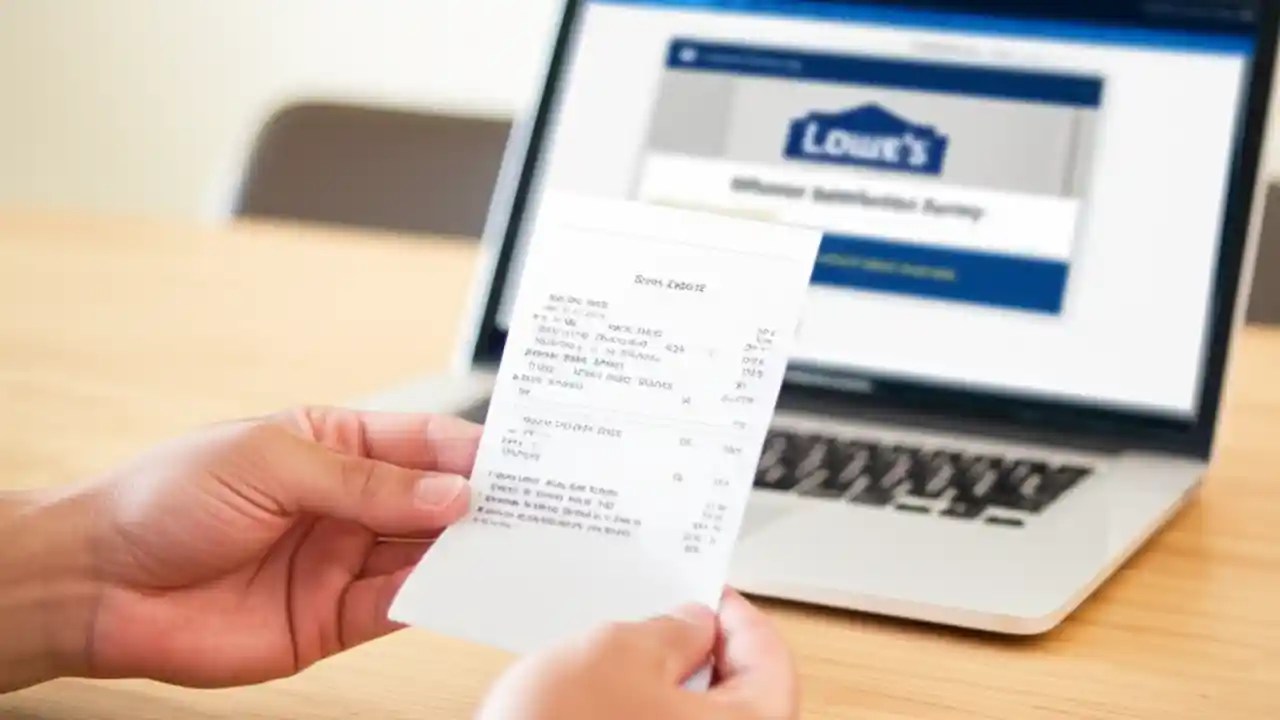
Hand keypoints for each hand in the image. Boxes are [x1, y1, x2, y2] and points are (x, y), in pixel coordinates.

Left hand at [0, 408, 479, 690]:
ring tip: (508, 549)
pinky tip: (457, 589)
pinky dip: (432, 599)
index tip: (519, 461)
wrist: (95, 586)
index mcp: (333, 445)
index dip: (471, 450)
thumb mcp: (272, 464)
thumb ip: (367, 484)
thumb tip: (449, 494)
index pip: (421, 442)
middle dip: (481, 504)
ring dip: (465, 553)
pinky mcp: (332, 620)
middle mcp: (346, 504)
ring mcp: (341, 561)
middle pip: (433, 502)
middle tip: (532, 510)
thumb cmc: (163, 500)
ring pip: (424, 555)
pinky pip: (397, 606)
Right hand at [477, 590, 797, 719]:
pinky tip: (596, 700)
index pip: (770, 657)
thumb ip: (672, 629)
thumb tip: (692, 626)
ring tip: (615, 659)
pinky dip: (637, 716)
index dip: (735, 613)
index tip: (705, 591)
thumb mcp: (620, 651)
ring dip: (659, 687)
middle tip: (659, 618)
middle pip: (737, 694)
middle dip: (695, 651)